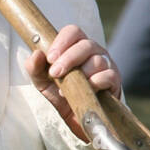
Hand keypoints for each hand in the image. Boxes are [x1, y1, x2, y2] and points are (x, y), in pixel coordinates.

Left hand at [24, 24, 121, 142]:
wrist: (76, 118)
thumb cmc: (61, 94)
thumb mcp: (42, 82)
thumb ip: (35, 68)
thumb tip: (36, 54)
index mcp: (76, 47)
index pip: (73, 31)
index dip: (62, 41)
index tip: (50, 58)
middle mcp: (93, 52)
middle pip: (86, 44)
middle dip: (68, 58)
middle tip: (55, 73)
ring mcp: (106, 64)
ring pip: (97, 60)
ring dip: (80, 74)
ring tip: (66, 90)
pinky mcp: (114, 80)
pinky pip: (107, 75)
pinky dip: (94, 83)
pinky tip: (84, 92)